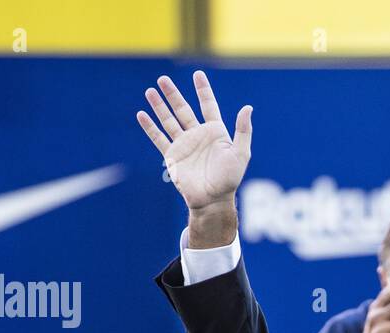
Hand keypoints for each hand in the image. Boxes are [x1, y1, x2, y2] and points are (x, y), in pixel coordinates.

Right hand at [137, 71, 251, 213]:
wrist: (212, 199)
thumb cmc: (229, 179)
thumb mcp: (240, 153)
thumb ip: (243, 130)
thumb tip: (248, 108)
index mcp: (215, 132)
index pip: (208, 106)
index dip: (203, 90)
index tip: (197, 74)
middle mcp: (197, 135)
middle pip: (183, 109)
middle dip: (173, 94)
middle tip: (163, 79)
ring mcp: (184, 145)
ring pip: (168, 120)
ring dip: (159, 106)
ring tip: (150, 91)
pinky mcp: (172, 156)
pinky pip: (159, 138)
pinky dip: (150, 126)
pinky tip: (141, 114)